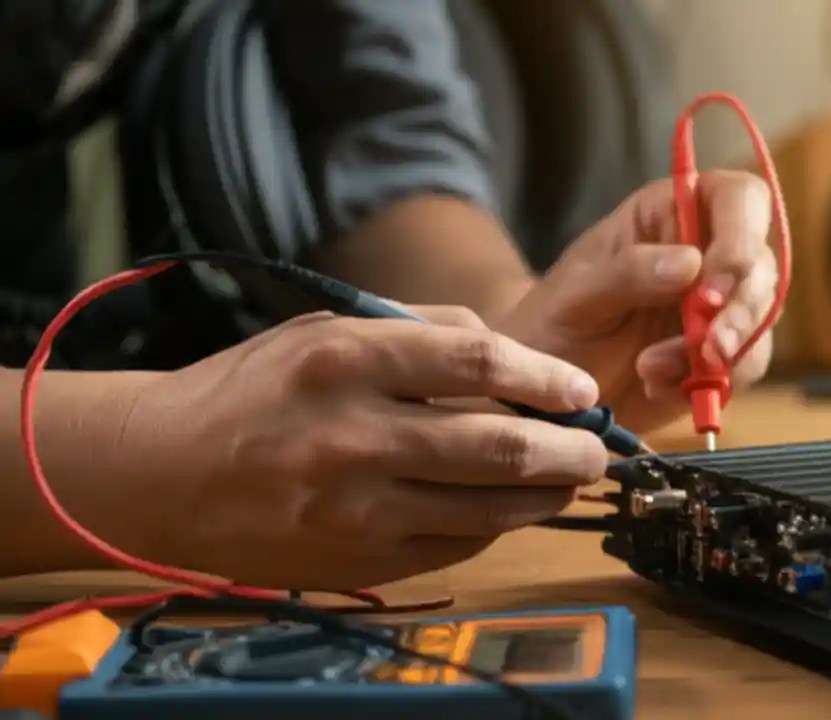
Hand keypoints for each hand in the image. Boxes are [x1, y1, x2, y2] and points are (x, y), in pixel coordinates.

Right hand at [82, 308, 606, 588]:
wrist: (162, 473)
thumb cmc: (251, 392)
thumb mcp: (321, 332)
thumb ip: (419, 330)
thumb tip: (512, 351)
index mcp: (342, 360)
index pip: (475, 362)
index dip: (544, 376)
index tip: (581, 388)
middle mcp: (351, 434)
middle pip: (497, 444)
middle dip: (568, 448)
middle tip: (596, 446)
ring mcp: (354, 506)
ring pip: (488, 505)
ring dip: (548, 494)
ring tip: (572, 478)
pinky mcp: (356, 557)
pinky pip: (456, 544)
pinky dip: (497, 525)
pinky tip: (513, 508)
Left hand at [497, 170, 776, 432]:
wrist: (545, 392)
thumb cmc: (552, 325)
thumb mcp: (575, 296)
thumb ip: (627, 274)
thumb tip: (689, 263)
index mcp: (672, 211)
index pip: (738, 197)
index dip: (741, 236)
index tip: (714, 287)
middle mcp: (707, 250)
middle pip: (760, 263)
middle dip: (740, 311)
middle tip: (707, 349)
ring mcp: (720, 304)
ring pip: (761, 317)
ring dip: (723, 352)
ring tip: (654, 372)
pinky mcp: (724, 353)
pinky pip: (745, 365)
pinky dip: (711, 382)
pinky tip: (659, 387)